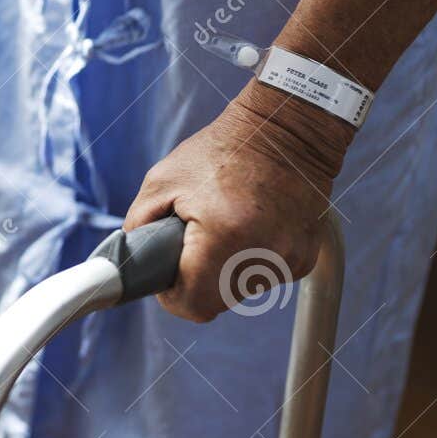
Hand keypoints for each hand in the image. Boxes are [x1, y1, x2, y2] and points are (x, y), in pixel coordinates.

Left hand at [123, 85, 349, 321]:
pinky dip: (251, 261)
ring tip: (224, 228)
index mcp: (224, 235)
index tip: (168, 277)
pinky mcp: (304, 258)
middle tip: (193, 244)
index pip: (193, 304)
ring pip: (241, 291)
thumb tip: (132, 262)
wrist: (285, 132)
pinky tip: (250, 228)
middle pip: (216, 302)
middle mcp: (263, 253)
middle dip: (198, 281)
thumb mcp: (162, 181)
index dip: (173, 296)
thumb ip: (139, 227)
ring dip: (225, 272)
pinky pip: (265, 275)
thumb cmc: (221, 151)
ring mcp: (289, 258)